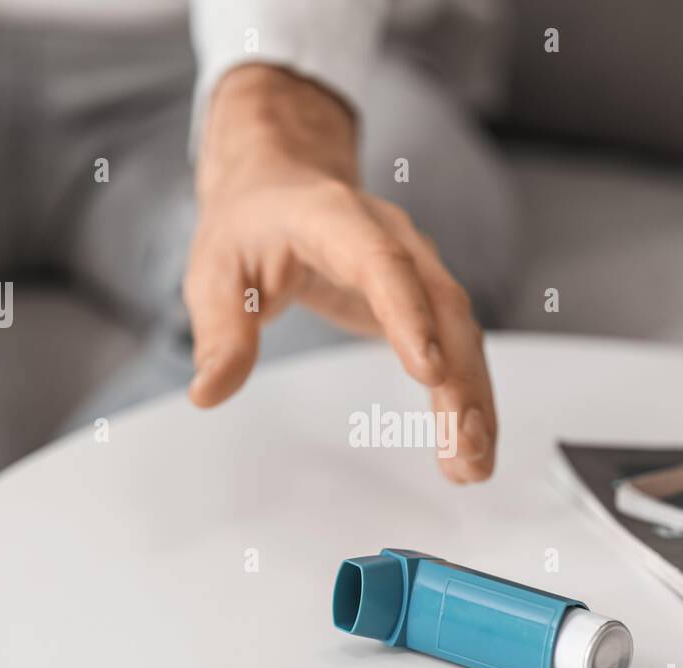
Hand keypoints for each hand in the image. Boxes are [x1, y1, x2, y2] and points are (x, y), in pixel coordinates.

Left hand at [185, 64, 496, 483]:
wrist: (280, 186)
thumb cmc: (250, 227)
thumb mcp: (213, 272)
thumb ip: (219, 333)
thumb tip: (208, 392)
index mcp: (335, 219)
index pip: (382, 264)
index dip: (409, 315)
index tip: (428, 372)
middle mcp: (394, 240)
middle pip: (442, 308)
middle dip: (460, 379)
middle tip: (464, 444)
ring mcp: (419, 270)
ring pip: (463, 334)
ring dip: (474, 401)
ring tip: (473, 465)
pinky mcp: (427, 302)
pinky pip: (458, 350)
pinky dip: (467, 399)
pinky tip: (468, 449)